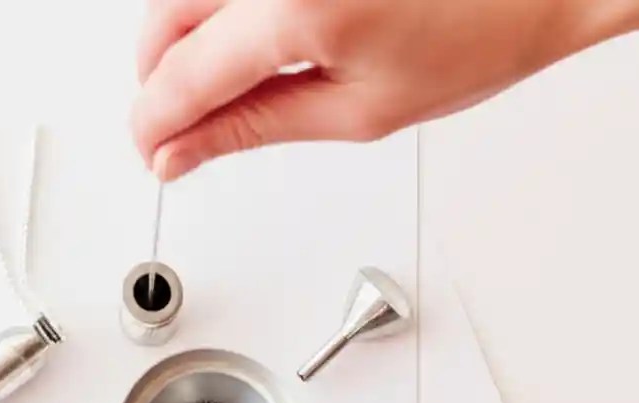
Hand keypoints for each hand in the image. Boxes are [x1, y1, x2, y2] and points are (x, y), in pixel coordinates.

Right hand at [132, 0, 638, 179]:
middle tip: (182, 125)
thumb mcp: (360, 108)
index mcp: (295, 6)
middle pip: (163, 18)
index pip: (182, 76)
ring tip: (227, 80)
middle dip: (160, 78)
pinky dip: (222, 9)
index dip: (156, 125)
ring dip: (184, 37)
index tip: (153, 151)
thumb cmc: (485, 29)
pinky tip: (249, 33)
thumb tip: (184, 150)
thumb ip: (254, 127)